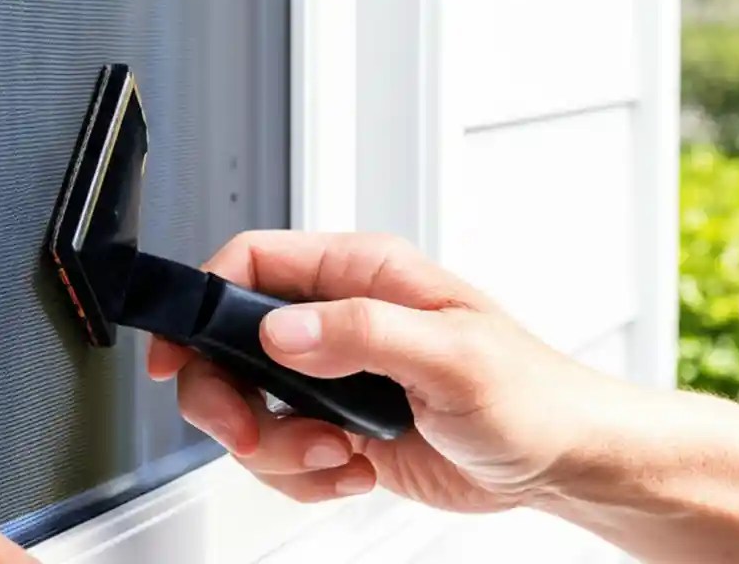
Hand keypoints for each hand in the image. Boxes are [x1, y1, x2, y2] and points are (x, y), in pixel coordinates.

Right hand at [148, 230, 627, 511]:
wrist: (561, 462)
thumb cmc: (533, 396)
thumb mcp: (453, 356)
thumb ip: (361, 332)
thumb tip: (281, 330)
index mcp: (362, 276)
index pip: (251, 264)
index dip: (200, 302)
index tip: (177, 353)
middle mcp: (338, 319)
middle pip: (227, 345)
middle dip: (227, 398)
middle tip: (250, 431)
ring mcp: (333, 375)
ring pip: (246, 406)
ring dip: (275, 446)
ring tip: (336, 453)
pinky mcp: (336, 425)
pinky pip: (278, 451)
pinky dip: (300, 474)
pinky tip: (352, 470)